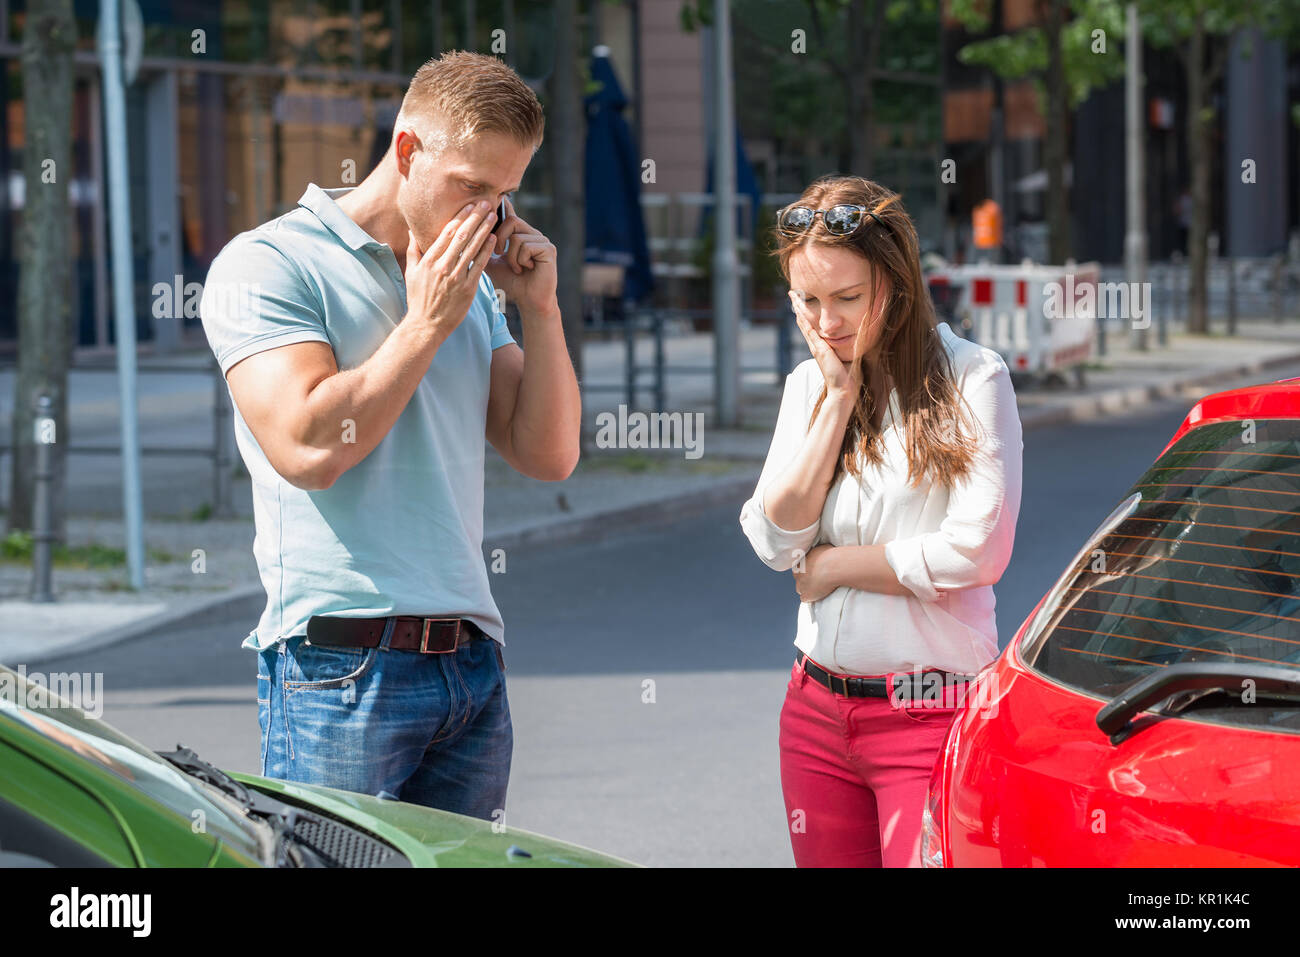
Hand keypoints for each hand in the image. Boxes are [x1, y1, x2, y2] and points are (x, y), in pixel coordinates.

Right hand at [403, 201, 496, 341]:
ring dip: (483, 230)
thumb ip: (413, 250)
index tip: (469, 205)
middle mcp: (442, 267)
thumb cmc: (418, 299)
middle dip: (474, 218)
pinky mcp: (467, 289)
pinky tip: (493, 239)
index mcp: (428, 260)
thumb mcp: (410, 273)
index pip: (446, 233)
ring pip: (471, 248)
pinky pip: (479, 266)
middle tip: (486, 203)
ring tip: (493, 216)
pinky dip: (486, 251)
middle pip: (461, 236)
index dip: (459, 217)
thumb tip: (412, 230)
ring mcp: (455, 278)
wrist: (426, 325)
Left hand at [484, 197, 557, 316]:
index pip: (510, 215)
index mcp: (521, 234)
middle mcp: (533, 234)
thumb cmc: (511, 284)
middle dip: (500, 238)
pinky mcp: (549, 249)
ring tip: (516, 268)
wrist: (528, 301)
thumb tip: (466, 235)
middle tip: (499, 254)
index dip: (502, 207)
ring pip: (517, 236)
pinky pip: (527, 245)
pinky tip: (525, 269)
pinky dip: (520, 260)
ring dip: (511, 256)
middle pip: (512, 221)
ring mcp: (543, 240)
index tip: (496, 199)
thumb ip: (483, 248)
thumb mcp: (492, 264)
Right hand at [789, 289, 862, 401]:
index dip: (808, 314)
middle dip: (799, 308)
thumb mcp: (850, 357)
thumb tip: (864, 335)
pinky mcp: (819, 350)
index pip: (812, 327)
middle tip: (793, 294)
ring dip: (798, 310)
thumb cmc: (849, 377)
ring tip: (793, 297)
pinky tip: (800, 311)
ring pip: (804, 324)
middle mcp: (816, 346)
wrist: (844, 390)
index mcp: (823, 348)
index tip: (804, 302)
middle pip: (804, 322)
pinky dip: (804, 320)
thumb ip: (852, 347)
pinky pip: (809, 331)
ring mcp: (816, 348)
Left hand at [792, 544, 838, 602]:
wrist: (833, 566)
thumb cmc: (831, 555)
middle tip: (817, 580)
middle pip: (798, 578)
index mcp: (801, 560)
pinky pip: (805, 598)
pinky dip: (811, 598)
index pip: (799, 567)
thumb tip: (822, 553)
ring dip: (807, 589)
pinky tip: (819, 595)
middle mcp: (798, 572)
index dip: (806, 570)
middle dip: (805, 579)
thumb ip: (818, 553)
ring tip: (819, 588)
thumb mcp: (823, 548)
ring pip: (800, 589)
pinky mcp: (806, 595)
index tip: (814, 571)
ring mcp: (800, 584)